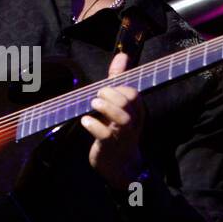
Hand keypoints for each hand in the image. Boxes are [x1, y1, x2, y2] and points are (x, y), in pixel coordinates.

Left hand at [81, 52, 145, 186]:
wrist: (119, 166)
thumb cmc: (117, 130)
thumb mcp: (120, 105)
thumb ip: (119, 80)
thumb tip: (122, 55)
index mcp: (137, 112)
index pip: (133, 93)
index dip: (118, 88)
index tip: (106, 91)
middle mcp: (133, 124)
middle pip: (128, 102)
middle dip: (110, 94)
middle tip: (97, 97)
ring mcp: (122, 137)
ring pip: (122, 118)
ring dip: (105, 108)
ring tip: (93, 105)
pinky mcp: (109, 148)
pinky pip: (105, 135)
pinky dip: (93, 125)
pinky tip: (85, 121)